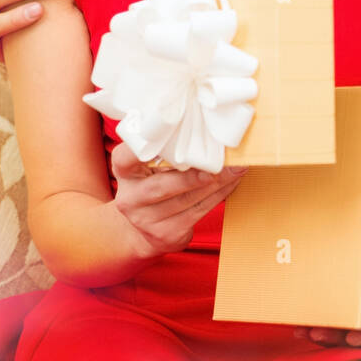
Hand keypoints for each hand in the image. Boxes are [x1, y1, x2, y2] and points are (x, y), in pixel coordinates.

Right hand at [110, 141, 246, 258]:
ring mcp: (146, 220)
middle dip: (191, 176)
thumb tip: (206, 126)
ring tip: (236, 168)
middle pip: (160, 186)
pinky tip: (231, 182)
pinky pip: (198, 211)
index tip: (165, 138)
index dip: (139, 150)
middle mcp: (130, 198)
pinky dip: (219, 195)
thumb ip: (164, 150)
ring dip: (216, 183)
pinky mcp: (167, 234)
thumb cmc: (153, 185)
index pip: (124, 158)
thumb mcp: (148, 167)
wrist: (143, 229)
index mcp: (124, 173)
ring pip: (185, 200)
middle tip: (217, 163)